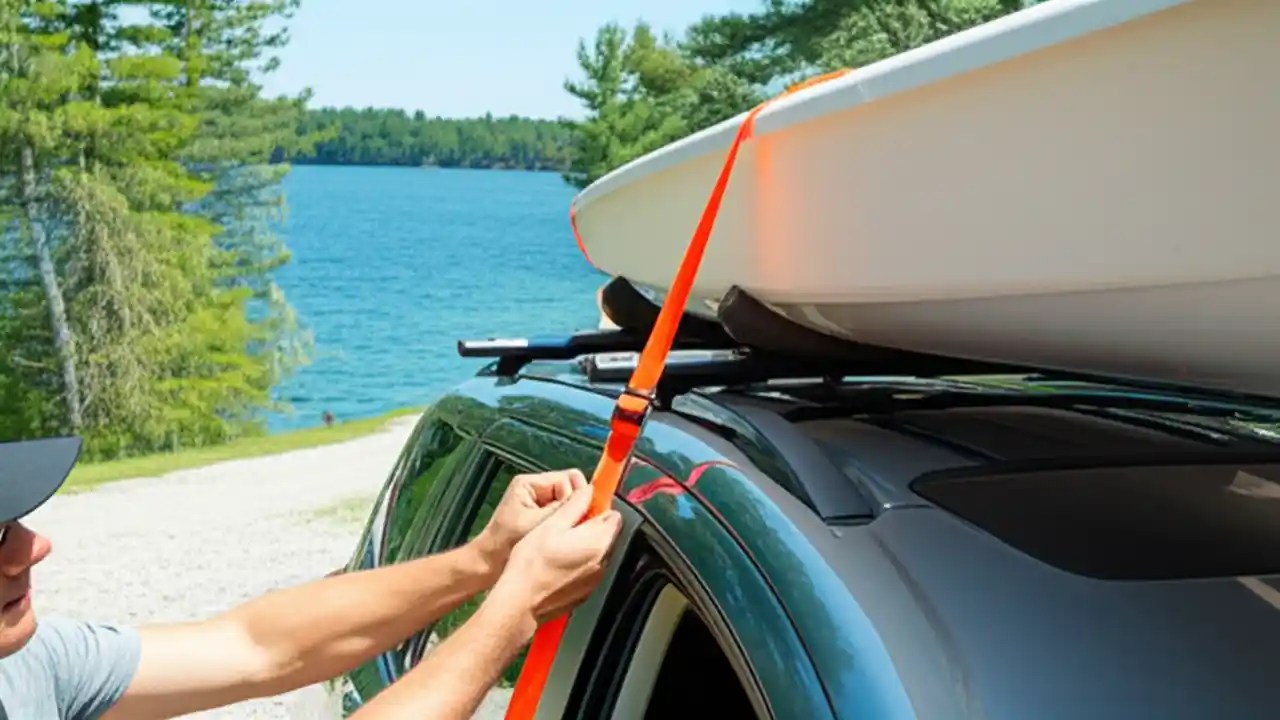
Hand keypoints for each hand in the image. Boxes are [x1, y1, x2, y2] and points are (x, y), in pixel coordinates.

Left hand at [472, 469, 586, 573]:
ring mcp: (539, 501)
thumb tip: (587, 498)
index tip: (581, 513)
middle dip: (575, 505)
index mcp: (530, 483)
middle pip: (570, 488)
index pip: (568, 478)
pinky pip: (563, 512)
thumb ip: (561, 508)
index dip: (577, 495)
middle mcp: (536, 488)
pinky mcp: (542, 514)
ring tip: (569, 532)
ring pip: (569, 501)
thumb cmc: (505, 542)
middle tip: (578, 524)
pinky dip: (566, 522)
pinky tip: (564, 535)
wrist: (489, 562)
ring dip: (571, 515)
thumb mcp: (536, 523)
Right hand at [489, 484, 621, 625]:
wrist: (520, 601)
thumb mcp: (552, 524)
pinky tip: (557, 563)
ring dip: (583, 545)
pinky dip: (578, 563)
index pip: (613, 515)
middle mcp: (602, 562)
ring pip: (597, 552)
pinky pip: (588, 569)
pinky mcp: (585, 591)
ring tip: (557, 546)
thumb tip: (588, 492)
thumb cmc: (532, 565)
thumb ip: (575, 506)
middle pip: (606, 534)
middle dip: (590, 526)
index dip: (598, 507)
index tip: (583, 506)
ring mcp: (594, 579)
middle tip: (564, 525)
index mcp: (598, 542)